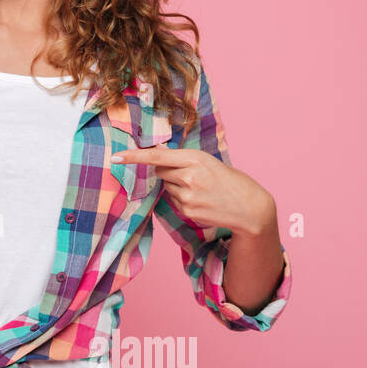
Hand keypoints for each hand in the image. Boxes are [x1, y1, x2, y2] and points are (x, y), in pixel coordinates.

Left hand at [110, 143, 274, 235]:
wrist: (251, 208)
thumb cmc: (230, 181)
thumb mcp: (209, 162)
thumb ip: (183, 160)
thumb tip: (157, 157)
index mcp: (195, 158)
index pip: (156, 156)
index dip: (133, 157)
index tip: (115, 157)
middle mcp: (188, 176)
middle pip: (159, 171)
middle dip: (167, 171)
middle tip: (190, 175)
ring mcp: (187, 196)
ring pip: (167, 187)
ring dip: (176, 186)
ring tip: (201, 189)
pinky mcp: (187, 211)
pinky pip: (174, 201)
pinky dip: (183, 200)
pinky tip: (202, 201)